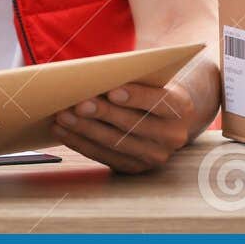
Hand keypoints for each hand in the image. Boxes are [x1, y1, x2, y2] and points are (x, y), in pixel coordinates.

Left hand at [51, 80, 195, 173]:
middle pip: (133, 125)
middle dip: (103, 114)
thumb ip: (131, 77)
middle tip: (78, 104)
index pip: (159, 102)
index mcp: (181, 108)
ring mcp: (154, 156)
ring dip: (85, 130)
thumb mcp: (151, 79)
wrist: (166, 116)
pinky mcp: (134, 167)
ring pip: (115, 143)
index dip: (136, 97)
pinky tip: (64, 131)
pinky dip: (81, 143)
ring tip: (63, 115)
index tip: (112, 91)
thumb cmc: (151, 87)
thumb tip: (94, 76)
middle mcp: (172, 136)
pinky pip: (104, 156)